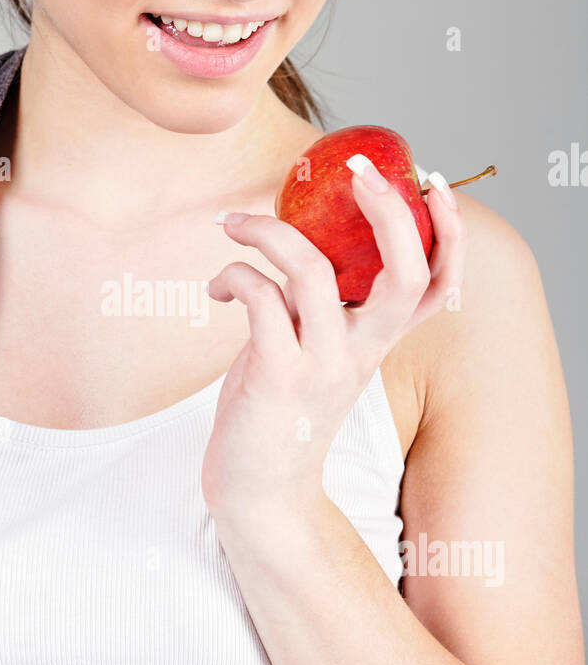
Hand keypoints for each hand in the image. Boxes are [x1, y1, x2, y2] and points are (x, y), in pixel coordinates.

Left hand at [201, 165, 466, 526]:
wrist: (259, 494)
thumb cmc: (278, 414)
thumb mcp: (310, 353)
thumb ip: (313, 307)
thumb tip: (286, 244)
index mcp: (375, 343)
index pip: (438, 285)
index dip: (448, 232)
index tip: (432, 183)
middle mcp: (360, 352)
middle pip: (405, 273)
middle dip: (389, 211)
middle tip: (358, 170)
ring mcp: (322, 365)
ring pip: (313, 272)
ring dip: (268, 232)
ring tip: (234, 224)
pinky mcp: (278, 376)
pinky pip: (260, 299)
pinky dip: (234, 276)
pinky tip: (216, 286)